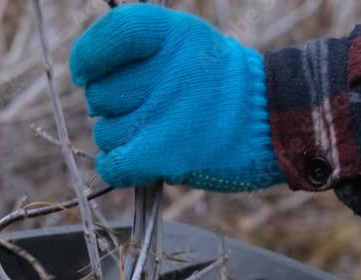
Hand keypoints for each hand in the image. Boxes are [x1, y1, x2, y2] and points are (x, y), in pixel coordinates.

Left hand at [70, 4, 283, 190]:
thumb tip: (87, 73)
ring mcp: (165, 112)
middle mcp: (167, 69)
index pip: (113, 32)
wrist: (274, 122)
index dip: (89, 55)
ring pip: (106, 132)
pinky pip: (113, 164)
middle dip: (114, 105)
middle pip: (100, 93)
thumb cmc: (221, 85)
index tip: (86, 72)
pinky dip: (118, 167)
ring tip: (158, 134)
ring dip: (123, 140)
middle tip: (147, 109)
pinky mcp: (164, 153)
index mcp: (172, 34)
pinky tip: (138, 161)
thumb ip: (139, 49)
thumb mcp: (188, 44)